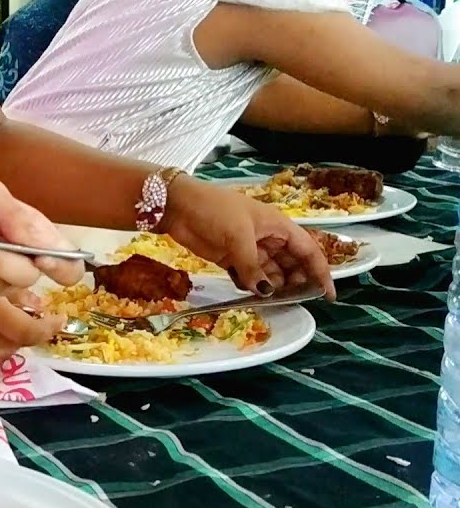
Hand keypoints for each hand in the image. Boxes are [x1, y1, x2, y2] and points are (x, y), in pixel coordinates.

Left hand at [162, 177, 335, 298]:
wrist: (179, 206)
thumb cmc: (215, 211)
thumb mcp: (239, 237)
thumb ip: (252, 266)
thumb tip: (264, 291)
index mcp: (279, 227)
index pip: (308, 251)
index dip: (320, 272)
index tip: (327, 295)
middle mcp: (269, 239)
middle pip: (291, 265)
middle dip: (295, 283)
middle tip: (292, 301)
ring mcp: (250, 250)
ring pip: (270, 273)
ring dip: (272, 287)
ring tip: (271, 301)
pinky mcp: (231, 259)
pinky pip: (249, 276)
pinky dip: (251, 286)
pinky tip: (251, 294)